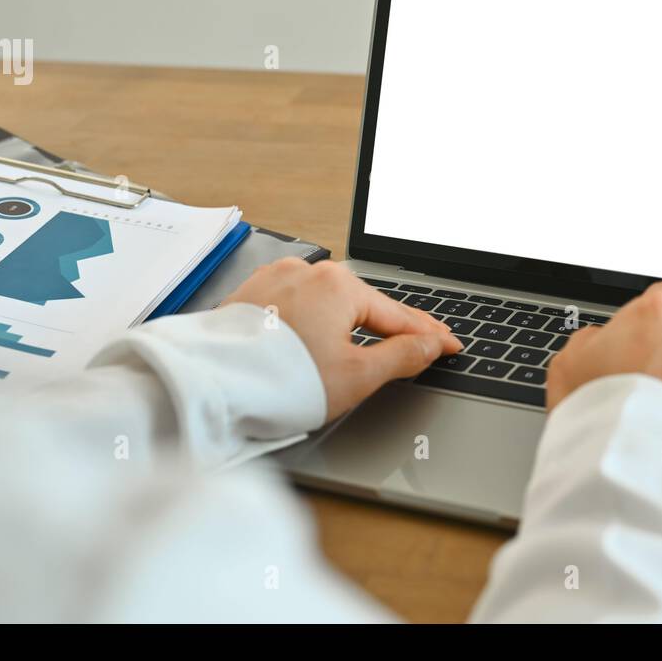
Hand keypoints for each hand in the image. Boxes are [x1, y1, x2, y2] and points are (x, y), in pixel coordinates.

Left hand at [222, 258, 462, 420]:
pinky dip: (319, 322)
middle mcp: (307, 272)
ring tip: (378, 342)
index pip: (398, 315)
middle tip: (423, 342)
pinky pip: (298, 306)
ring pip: (329, 303)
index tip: (451, 345)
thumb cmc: (278, 383)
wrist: (210, 387)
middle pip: (363, 305)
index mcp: (339, 285)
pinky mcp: (250, 296)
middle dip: (393, 325)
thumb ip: (401, 357)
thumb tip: (428, 346)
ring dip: (354, 323)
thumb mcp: (356, 376)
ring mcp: (275, 280)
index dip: (429, 336)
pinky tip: (325, 336)